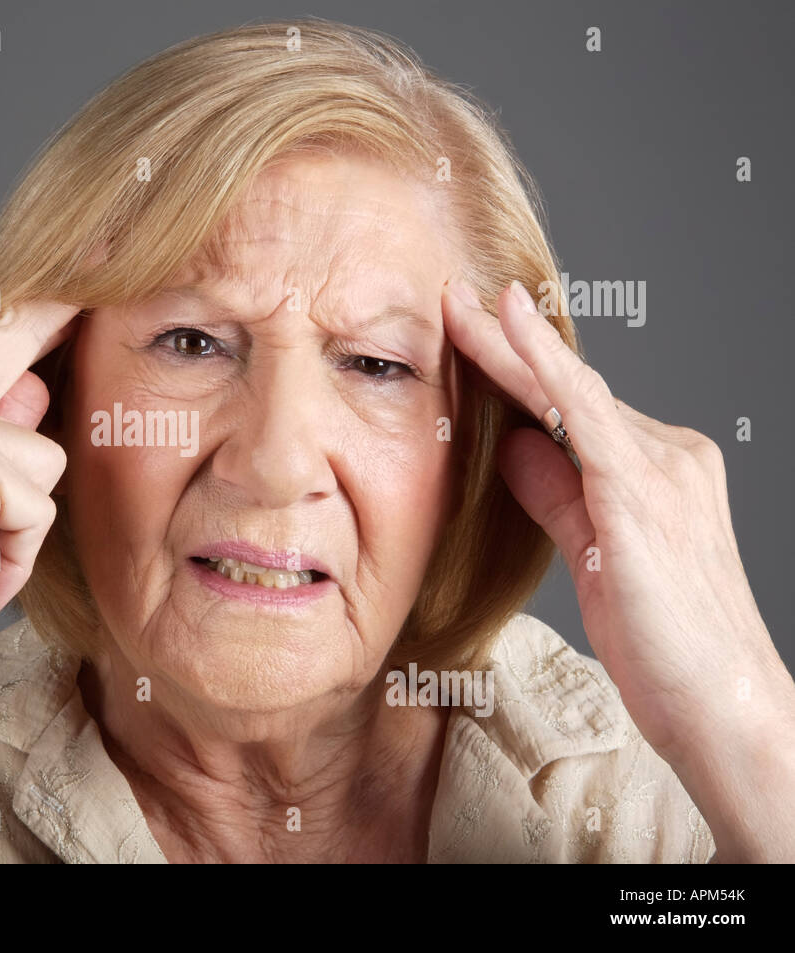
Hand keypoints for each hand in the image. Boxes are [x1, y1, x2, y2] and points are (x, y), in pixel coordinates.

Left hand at [442, 277, 794, 858]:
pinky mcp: (644, 494)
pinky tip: (509, 328)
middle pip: (570, 389)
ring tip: (457, 306)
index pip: (574, 408)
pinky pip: (584, 415)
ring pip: (572, 392)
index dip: (520, 367)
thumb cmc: (666, 645)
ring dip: (509, 346)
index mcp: (658, 469)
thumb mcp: (593, 555)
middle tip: (453, 298)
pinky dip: (543, 367)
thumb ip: (555, 497)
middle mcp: (669, 455)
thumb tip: (513, 447)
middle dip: (507, 342)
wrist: (724, 708)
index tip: (471, 330)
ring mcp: (663, 468)